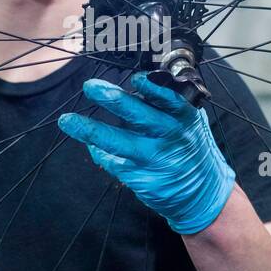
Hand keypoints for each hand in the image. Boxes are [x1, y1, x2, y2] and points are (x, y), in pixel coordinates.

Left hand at [57, 73, 234, 234]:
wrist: (203, 192)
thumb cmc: (192, 147)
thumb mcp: (191, 121)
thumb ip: (170, 102)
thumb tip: (142, 78)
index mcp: (185, 118)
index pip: (169, 100)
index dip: (152, 89)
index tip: (136, 79)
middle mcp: (169, 138)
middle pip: (139, 116)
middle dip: (113, 99)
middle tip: (91, 87)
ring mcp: (153, 159)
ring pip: (117, 143)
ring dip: (90, 129)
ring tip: (67, 120)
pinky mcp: (140, 178)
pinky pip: (112, 160)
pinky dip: (99, 150)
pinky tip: (92, 144)